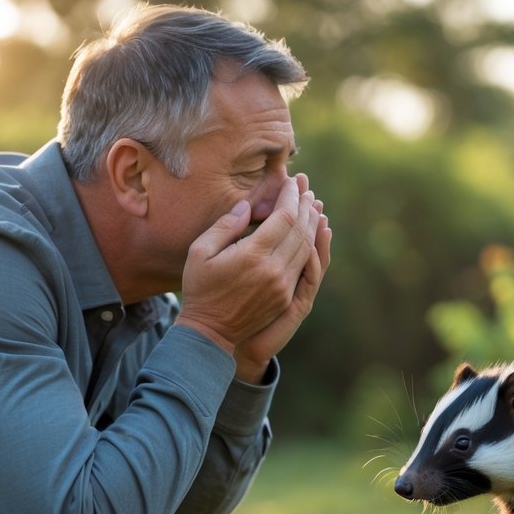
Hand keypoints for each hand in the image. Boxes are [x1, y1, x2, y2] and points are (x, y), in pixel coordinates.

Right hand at [176, 174, 325, 375]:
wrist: (210, 332)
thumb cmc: (200, 288)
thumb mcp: (200, 252)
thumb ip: (225, 225)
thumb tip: (247, 205)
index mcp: (253, 255)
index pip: (284, 218)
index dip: (291, 197)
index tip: (293, 182)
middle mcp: (274, 270)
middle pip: (300, 231)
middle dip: (305, 207)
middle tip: (307, 190)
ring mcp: (283, 286)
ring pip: (307, 248)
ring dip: (312, 225)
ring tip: (313, 207)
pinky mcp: (286, 297)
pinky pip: (305, 266)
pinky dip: (311, 246)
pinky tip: (311, 235)